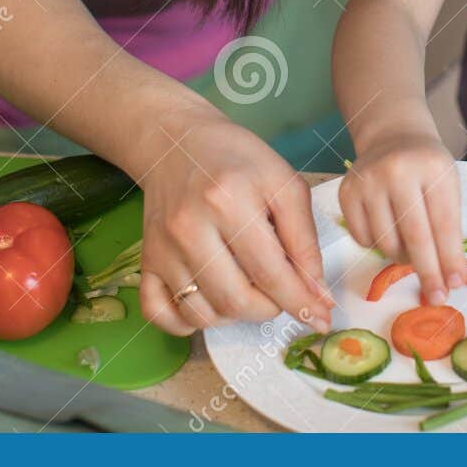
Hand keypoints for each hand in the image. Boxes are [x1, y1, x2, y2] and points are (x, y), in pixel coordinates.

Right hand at [134, 107, 333, 335]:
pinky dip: (187, 323)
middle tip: (280, 292)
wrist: (177, 143)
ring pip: (202, 314)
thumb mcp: (284, 183)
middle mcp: (189, 229)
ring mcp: (162, 249)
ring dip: (234, 316)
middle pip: (235, 301)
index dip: (300, 302)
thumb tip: (317, 294)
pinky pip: (161, 315)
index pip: (270, 273)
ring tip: (248, 290)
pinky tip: (210, 302)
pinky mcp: (145, 260)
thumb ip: (305, 239)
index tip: (320, 318)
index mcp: (229, 202)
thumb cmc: (237, 160)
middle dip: (270, 309)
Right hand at [339, 131, 466, 304]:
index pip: (444, 223)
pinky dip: (378, 246)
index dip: (450, 259)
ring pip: (386, 242)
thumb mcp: (447, 189)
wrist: (392, 138)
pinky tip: (388, 232)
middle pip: (415, 236)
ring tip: (411, 250)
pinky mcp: (346, 192)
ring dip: (402, 258)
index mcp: (432, 168)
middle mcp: (397, 170)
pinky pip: (363, 238)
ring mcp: (367, 181)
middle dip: (428, 272)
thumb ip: (452, 234)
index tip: (454, 286)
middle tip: (437, 297)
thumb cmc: (427, 169)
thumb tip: (456, 279)